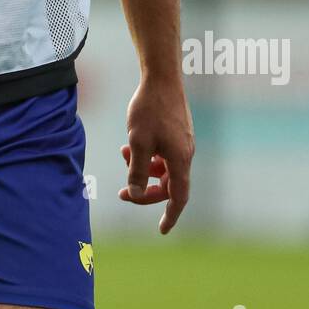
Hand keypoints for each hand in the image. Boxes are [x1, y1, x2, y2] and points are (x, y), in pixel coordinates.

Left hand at [118, 78, 193, 233]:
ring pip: (163, 168)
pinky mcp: (177, 133)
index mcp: (180, 159)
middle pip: (168, 185)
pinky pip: (163, 154)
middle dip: (145, 190)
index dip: (170, 216)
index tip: (162, 231)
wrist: (161, 77)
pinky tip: (130, 144)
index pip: (178, 197)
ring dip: (143, 168)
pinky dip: (148, 155)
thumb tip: (134, 193)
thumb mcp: (137, 142)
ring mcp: (182, 142)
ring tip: (124, 155)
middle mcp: (185, 153)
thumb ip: (136, 170)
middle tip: (122, 192)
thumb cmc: (150, 109)